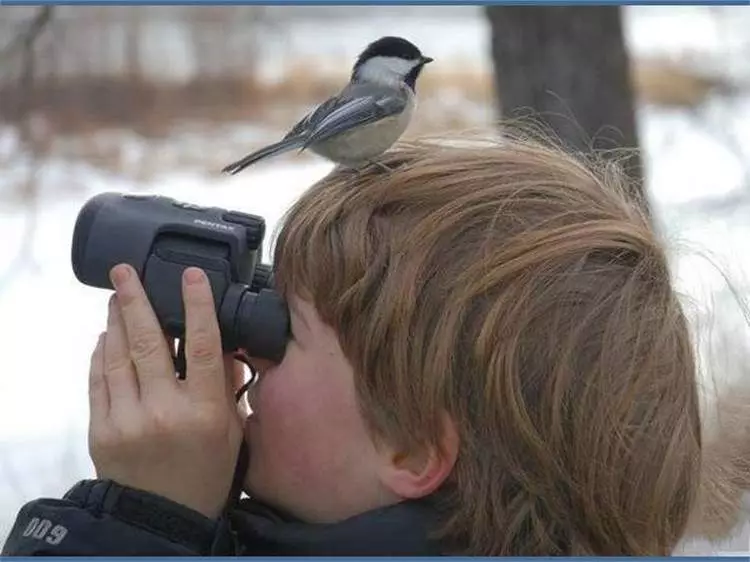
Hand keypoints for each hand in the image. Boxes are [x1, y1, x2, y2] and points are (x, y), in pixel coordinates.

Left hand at [88, 264, 244, 518]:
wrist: (163, 519)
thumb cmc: (205, 473)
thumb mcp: (231, 431)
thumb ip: (225, 386)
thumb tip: (221, 344)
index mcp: (204, 412)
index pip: (201, 346)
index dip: (198, 305)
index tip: (191, 275)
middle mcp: (164, 411)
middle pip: (149, 342)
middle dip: (134, 300)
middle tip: (124, 272)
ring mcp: (127, 420)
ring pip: (117, 356)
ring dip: (115, 321)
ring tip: (115, 297)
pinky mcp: (100, 430)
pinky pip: (97, 381)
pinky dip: (100, 354)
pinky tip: (105, 337)